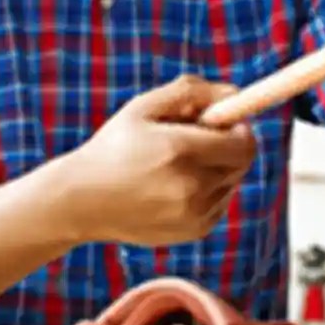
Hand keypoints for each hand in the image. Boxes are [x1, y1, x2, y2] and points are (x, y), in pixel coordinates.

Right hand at [59, 75, 257, 245]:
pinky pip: (220, 202)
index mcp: (179, 151)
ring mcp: (194, 214)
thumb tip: (234, 92)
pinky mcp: (194, 231)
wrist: (81, 202)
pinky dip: (209, 190)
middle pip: (242, 162)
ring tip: (179, 164)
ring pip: (232, 182)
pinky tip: (175, 186)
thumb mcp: (144, 107)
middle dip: (230, 145)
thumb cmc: (113, 147)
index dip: (240, 127)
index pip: (243, 141)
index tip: (225, 120)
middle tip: (200, 138)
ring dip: (219, 168)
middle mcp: (191, 187)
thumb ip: (191, 92)